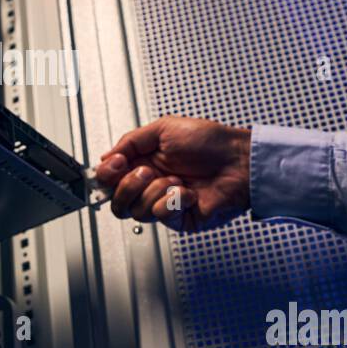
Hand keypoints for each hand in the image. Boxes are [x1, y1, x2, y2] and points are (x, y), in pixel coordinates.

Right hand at [93, 116, 250, 231]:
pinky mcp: (179, 219)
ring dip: (156, 190)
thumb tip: (107, 156)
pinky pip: (160, 214)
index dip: (107, 174)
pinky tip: (188, 191)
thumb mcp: (165, 129)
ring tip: (176, 179)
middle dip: (128, 185)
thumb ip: (131, 141)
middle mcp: (151, 186)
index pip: (110, 179)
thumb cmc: (211, 142)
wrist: (239, 160)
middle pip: (117, 201)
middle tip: (147, 171)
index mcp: (144, 163)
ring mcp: (164, 203)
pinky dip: (173, 199)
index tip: (117, 163)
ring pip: (136, 210)